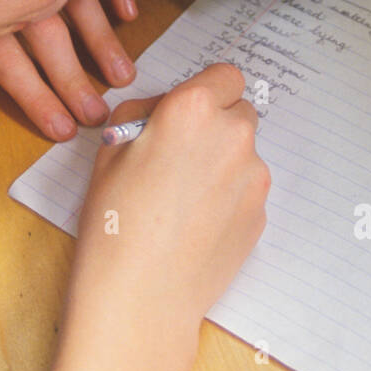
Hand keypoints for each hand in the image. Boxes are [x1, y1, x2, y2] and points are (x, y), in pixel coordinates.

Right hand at [44, 63, 269, 370]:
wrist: (141, 295)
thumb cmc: (114, 221)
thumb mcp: (110, 148)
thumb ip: (145, 113)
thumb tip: (165, 110)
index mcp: (193, 109)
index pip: (226, 74)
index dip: (207, 90)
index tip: (190, 109)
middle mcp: (233, 135)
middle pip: (240, 112)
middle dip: (216, 125)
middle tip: (179, 155)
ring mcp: (253, 177)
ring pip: (244, 153)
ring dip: (222, 162)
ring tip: (180, 198)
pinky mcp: (260, 214)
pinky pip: (246, 190)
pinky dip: (227, 197)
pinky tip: (193, 223)